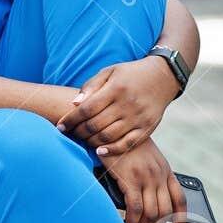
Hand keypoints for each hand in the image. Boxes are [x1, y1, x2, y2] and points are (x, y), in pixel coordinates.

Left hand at [58, 58, 178, 155]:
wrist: (162, 78)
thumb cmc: (129, 74)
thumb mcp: (109, 72)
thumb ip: (90, 86)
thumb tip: (74, 104)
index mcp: (116, 89)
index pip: (87, 109)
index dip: (71, 119)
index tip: (60, 127)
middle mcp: (128, 104)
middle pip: (96, 124)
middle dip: (78, 132)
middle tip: (70, 133)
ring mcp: (139, 118)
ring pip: (109, 136)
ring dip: (92, 141)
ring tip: (82, 139)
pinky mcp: (148, 128)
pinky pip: (128, 144)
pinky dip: (112, 150)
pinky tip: (99, 151)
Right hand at [101, 138, 186, 222]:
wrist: (107, 127)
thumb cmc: (119, 143)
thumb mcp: (142, 156)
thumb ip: (148, 173)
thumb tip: (146, 197)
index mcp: (164, 169)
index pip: (180, 200)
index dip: (180, 221)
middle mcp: (159, 174)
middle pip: (165, 211)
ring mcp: (146, 177)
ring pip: (151, 213)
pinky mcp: (130, 179)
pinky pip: (135, 208)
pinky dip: (131, 220)